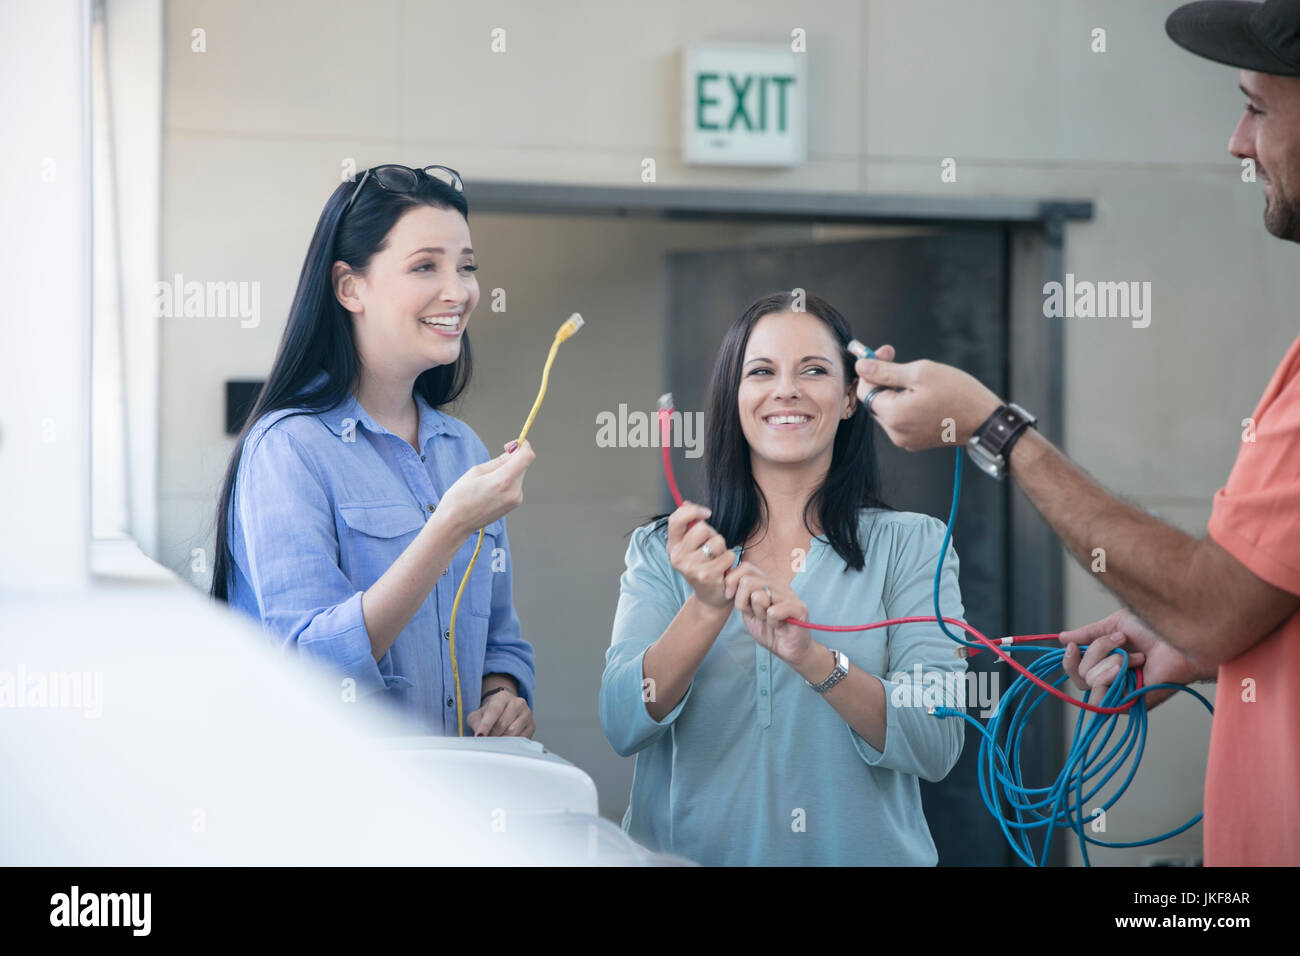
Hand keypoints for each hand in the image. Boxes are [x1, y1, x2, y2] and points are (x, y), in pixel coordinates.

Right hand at [436, 440, 535, 536]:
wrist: (456, 523)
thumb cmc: (460, 497)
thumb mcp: (476, 471)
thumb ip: (499, 460)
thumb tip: (513, 452)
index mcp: (504, 480)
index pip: (527, 456)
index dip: (523, 445)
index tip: (512, 445)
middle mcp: (514, 491)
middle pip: (523, 464)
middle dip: (513, 458)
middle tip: (497, 459)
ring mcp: (516, 499)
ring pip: (519, 474)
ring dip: (510, 470)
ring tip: (489, 478)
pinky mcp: (514, 504)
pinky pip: (516, 485)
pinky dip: (508, 480)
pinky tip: (492, 487)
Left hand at [467, 690, 534, 736]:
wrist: (504, 712)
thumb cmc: (489, 714)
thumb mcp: (477, 715)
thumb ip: (475, 722)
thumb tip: (479, 734)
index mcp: (503, 696)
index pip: (494, 710)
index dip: (486, 725)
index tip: (479, 735)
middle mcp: (518, 702)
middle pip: (503, 724)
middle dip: (492, 735)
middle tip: (486, 741)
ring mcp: (527, 714)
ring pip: (512, 732)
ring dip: (501, 740)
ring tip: (495, 740)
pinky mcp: (532, 726)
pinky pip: (521, 739)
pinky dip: (511, 744)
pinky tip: (505, 742)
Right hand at [666, 501, 735, 609]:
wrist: (710, 597)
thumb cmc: (704, 565)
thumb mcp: (692, 546)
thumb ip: (689, 525)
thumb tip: (686, 502)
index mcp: (673, 546)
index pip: (676, 519)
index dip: (693, 511)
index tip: (707, 513)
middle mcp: (678, 557)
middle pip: (702, 528)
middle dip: (713, 534)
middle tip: (712, 548)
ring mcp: (691, 568)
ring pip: (717, 541)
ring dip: (723, 548)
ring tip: (718, 559)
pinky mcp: (707, 576)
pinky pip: (727, 555)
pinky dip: (730, 559)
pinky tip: (724, 569)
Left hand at [722, 561, 815, 667]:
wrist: (788, 649)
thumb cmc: (768, 630)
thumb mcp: (748, 612)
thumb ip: (740, 596)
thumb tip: (729, 581)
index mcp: (767, 582)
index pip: (746, 568)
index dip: (732, 581)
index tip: (729, 597)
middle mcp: (779, 584)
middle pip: (747, 581)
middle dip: (743, 602)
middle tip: (755, 615)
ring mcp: (790, 594)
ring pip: (758, 596)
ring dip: (759, 614)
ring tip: (768, 621)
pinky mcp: (799, 608)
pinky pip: (773, 612)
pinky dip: (771, 623)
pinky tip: (779, 626)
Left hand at [853, 345, 1001, 451]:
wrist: (985, 420)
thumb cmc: (959, 394)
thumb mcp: (920, 373)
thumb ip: (886, 371)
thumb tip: (861, 367)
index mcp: (893, 415)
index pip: (864, 391)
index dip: (871, 369)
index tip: (885, 352)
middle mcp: (895, 432)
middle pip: (875, 401)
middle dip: (883, 379)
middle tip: (897, 358)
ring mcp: (905, 440)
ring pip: (888, 410)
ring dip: (895, 392)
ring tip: (917, 380)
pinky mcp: (916, 442)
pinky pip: (901, 420)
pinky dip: (905, 405)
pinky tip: (923, 395)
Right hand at [1059, 608, 1208, 709]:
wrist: (1178, 639)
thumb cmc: (1155, 630)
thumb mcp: (1114, 625)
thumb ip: (1088, 634)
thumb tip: (1062, 637)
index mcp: (1107, 661)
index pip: (1076, 670)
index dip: (1069, 659)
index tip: (1072, 646)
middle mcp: (1111, 679)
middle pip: (1079, 676)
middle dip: (1096, 652)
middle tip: (1121, 640)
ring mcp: (1119, 693)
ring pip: (1088, 684)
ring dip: (1106, 663)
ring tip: (1133, 656)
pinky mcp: (1127, 705)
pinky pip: (1100, 699)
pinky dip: (1109, 678)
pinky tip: (1127, 668)